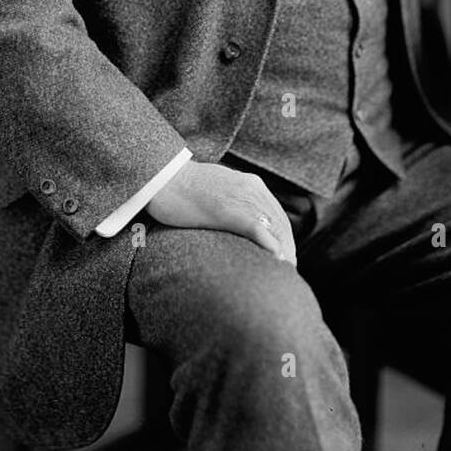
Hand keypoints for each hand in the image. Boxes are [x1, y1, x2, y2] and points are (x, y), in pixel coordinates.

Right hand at [145, 160, 296, 264]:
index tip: (285, 258)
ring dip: (283, 252)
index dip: (285, 239)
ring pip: (273, 227)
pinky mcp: (225, 209)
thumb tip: (242, 224)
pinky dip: (269, 245)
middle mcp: (251, 188)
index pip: (277, 215)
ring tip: (284, 273)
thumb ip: (233, 202)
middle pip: (280, 223)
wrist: (161, 176)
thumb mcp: (217, 189)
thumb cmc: (183, 188)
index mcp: (250, 184)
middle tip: (289, 272)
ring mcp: (239, 197)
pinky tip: (275, 259)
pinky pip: (255, 228)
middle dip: (288, 249)